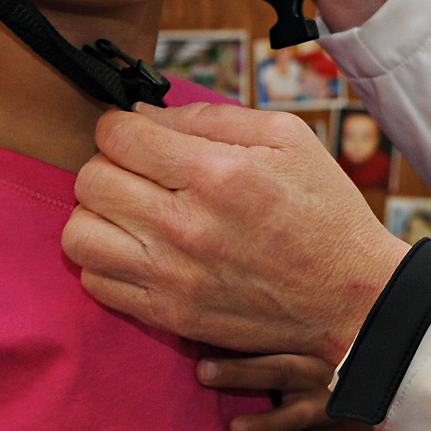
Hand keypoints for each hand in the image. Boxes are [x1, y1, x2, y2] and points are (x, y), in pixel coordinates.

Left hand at [63, 101, 409, 363]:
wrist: (351, 299)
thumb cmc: (325, 212)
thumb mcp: (288, 138)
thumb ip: (213, 117)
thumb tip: (147, 114)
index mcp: (217, 175)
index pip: (119, 136)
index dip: (118, 124)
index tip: (133, 131)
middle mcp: (186, 227)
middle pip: (91, 180)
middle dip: (107, 163)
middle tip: (136, 168)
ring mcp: (173, 277)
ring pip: (79, 234)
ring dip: (97, 213)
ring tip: (129, 208)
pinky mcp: (170, 316)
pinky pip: (97, 282)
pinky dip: (105, 259)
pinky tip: (138, 247)